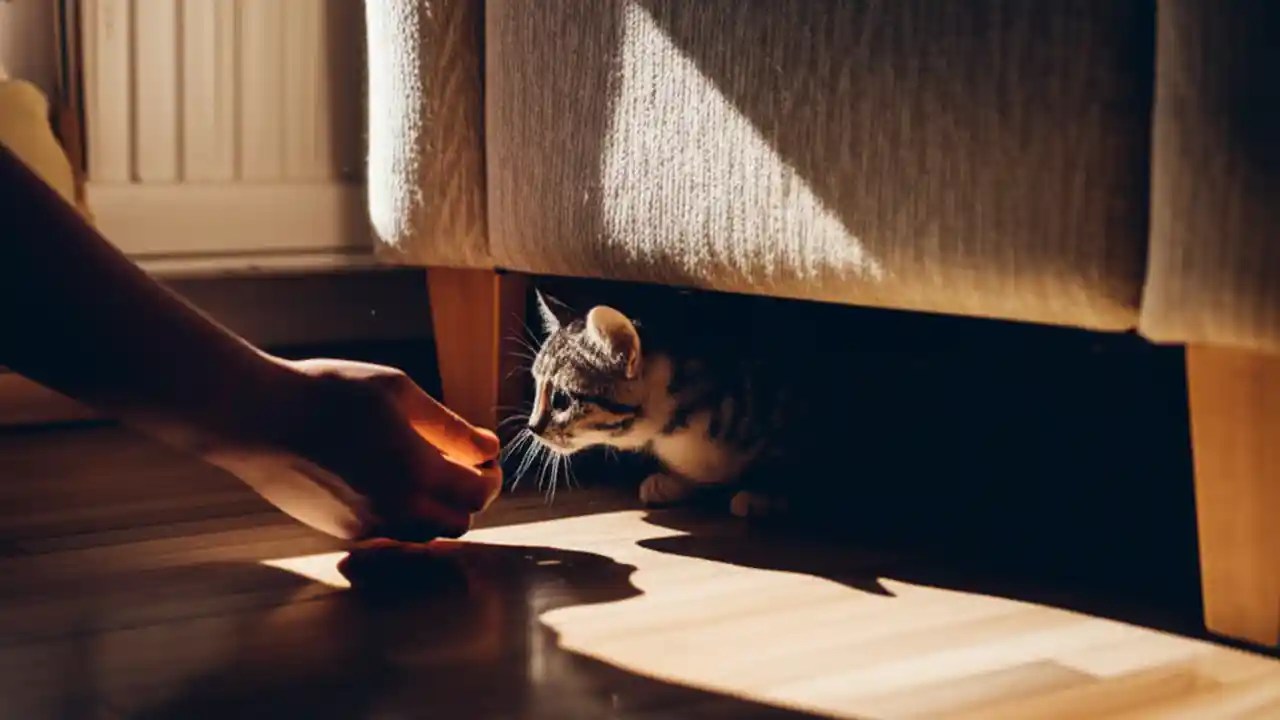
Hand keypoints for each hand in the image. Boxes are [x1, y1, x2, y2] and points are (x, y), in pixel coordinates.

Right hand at [205, 357, 501, 542]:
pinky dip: (401, 513)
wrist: (257, 418)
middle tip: (459, 464)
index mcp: (417, 475)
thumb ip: (450, 426)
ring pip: (423, 533)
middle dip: (467, 496)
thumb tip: (487, 447)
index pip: (479, 494)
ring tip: (421, 470)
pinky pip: (388, 532)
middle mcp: (395, 511)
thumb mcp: (398, 392)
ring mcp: (365, 526)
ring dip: (435, 509)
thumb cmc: (328, 393)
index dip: (491, 476)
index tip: (484, 457)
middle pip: (458, 523)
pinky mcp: (338, 530)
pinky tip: (384, 479)